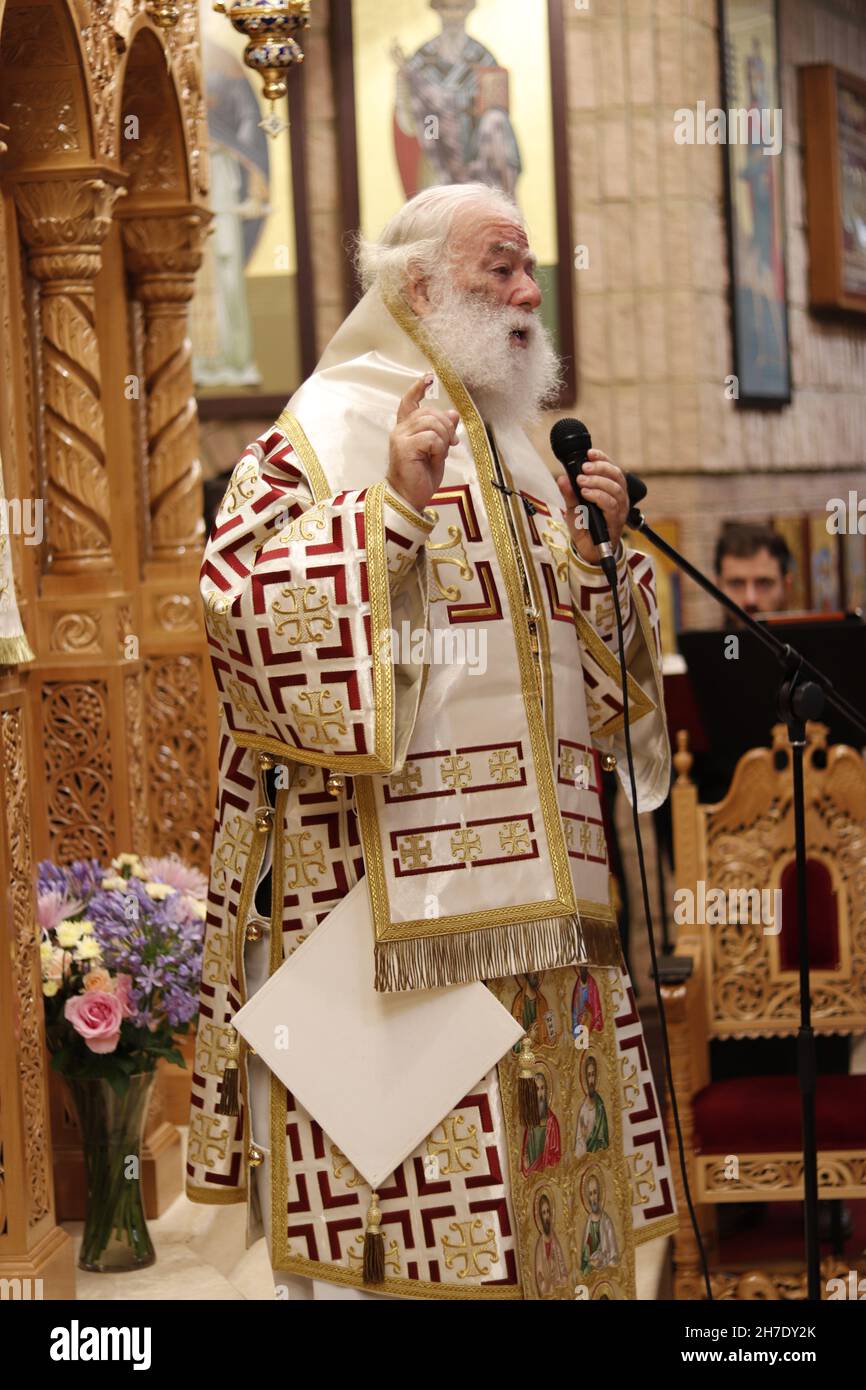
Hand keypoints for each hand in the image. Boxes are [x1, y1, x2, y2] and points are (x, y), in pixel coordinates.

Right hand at [387, 374, 458, 513]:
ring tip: (441, 454)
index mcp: (406, 429)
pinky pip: (431, 438)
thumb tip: (453, 413)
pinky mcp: (404, 447)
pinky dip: (439, 449)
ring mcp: (400, 437)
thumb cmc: (421, 477)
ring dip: (444, 439)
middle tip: (451, 445)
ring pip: (432, 423)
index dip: (418, 388)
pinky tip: (435, 459)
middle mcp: (400, 429)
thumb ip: (443, 432)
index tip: (429, 378)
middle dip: (446, 426)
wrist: (409, 498)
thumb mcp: (437, 451)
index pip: (409, 402)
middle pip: (430, 412)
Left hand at [555, 450, 628, 566]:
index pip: (612, 469)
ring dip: (597, 482)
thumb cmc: (584, 527)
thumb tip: (562, 477)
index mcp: (611, 491)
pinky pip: (611, 505)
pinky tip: (586, 493)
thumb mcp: (572, 508)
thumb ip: (569, 493)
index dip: (603, 459)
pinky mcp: (616, 522)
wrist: (587, 551)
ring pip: (615, 489)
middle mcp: (619, 499)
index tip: (589, 453)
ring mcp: (619, 511)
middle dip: (600, 468)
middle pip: (616, 476)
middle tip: (583, 468)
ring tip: (581, 481)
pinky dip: (598, 496)